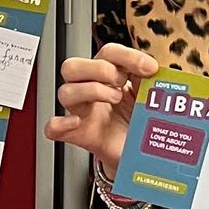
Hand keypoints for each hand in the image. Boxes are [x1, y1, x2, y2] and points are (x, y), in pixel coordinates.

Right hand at [46, 44, 158, 178]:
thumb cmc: (143, 123)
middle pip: (73, 66)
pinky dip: (61, 124)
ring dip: (91, 90)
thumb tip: (153, 71)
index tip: (149, 68)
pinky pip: (54, 128)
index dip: (127, 56)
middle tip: (120, 82)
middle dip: (100, 69)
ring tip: (114, 100)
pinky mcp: (80, 135)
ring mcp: (83, 113)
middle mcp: (91, 91)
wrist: (144, 156)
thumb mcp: (151, 96)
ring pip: (64, 92)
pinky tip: (77, 122)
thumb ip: (151, 81)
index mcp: (109, 77)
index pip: (107, 53)